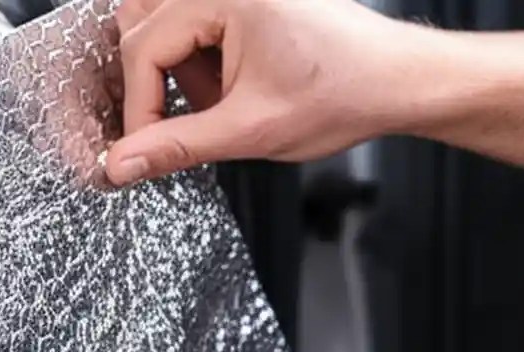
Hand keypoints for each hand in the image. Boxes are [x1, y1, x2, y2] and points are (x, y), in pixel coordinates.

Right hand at [106, 0, 433, 182]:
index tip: (141, 147)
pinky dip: (202, 63)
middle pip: (142, 25)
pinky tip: (235, 89)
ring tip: (220, 102)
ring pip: (165, 23)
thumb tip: (121, 163)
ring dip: (178, 71)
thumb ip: (176, 146)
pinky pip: (196, 24)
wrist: (402, 82)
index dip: (138, 106)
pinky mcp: (248, 0)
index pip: (143, 48)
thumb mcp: (249, 131)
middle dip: (154, 83)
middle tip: (176, 120)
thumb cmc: (345, 92)